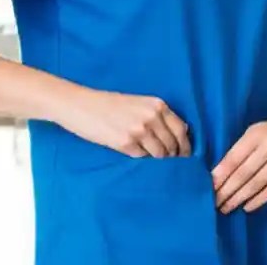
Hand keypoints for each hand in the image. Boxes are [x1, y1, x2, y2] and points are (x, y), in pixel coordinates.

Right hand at [56, 88, 191, 157]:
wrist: (80, 105)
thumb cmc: (107, 104)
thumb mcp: (138, 103)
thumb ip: (158, 115)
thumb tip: (182, 131)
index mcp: (156, 104)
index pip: (181, 130)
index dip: (185, 146)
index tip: (185, 155)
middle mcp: (151, 116)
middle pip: (173, 145)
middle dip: (173, 157)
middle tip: (171, 164)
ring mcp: (139, 130)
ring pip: (159, 154)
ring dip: (158, 161)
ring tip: (153, 162)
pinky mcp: (125, 143)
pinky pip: (142, 158)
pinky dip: (142, 160)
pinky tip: (137, 157)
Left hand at [211, 114, 266, 213]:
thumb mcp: (255, 132)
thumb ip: (241, 149)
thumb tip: (220, 173)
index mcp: (256, 135)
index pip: (235, 157)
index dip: (222, 174)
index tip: (210, 187)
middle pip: (245, 173)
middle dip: (228, 190)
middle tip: (215, 203)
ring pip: (258, 183)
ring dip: (240, 197)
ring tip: (227, 207)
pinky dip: (259, 199)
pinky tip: (247, 206)